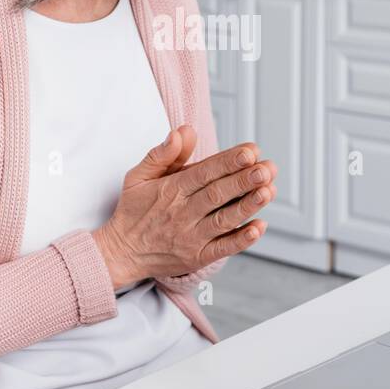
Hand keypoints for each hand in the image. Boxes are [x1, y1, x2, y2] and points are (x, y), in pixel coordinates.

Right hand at [92, 125, 276, 288]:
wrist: (121, 253)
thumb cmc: (134, 210)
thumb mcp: (137, 176)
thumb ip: (162, 154)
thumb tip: (184, 131)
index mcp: (171, 189)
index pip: (204, 172)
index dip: (228, 161)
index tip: (250, 151)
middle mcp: (182, 213)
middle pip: (217, 194)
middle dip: (244, 180)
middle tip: (267, 168)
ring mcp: (191, 237)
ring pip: (224, 220)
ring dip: (248, 206)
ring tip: (268, 191)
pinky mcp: (197, 257)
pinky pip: (222, 249)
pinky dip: (242, 240)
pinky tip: (259, 227)